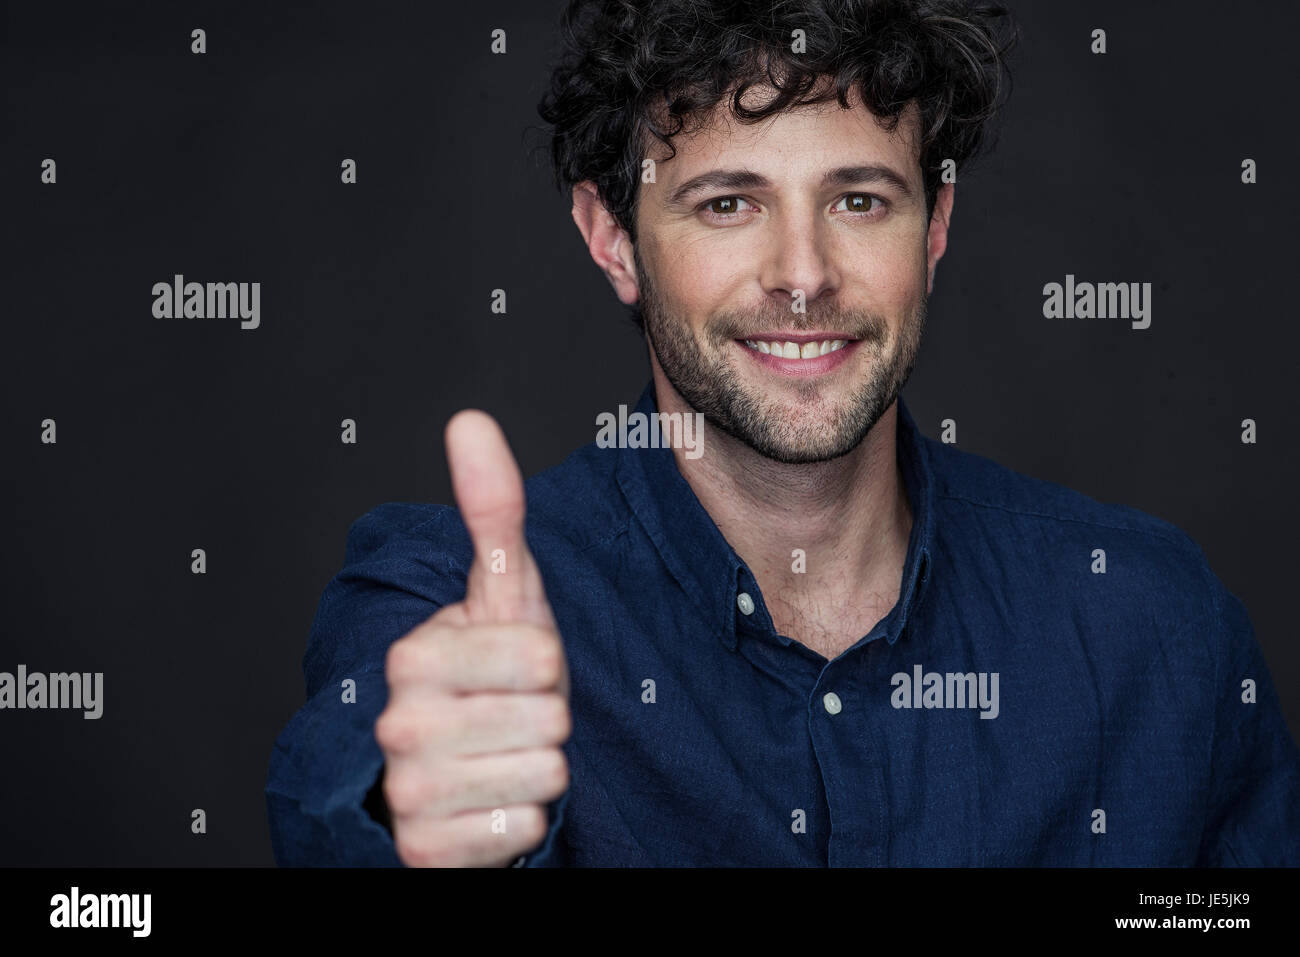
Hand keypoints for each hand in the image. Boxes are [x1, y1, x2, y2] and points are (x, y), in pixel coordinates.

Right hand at [375, 410, 570, 866]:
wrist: (456, 769)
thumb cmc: (489, 673)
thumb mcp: (501, 591)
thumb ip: (491, 509)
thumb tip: (469, 419)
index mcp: (413, 654)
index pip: (540, 654)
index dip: (545, 664)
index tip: (514, 668)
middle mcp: (397, 723)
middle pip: (547, 718)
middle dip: (546, 718)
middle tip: (511, 715)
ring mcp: (407, 790)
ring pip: (542, 775)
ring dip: (539, 768)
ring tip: (503, 755)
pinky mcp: (424, 851)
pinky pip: (522, 829)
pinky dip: (522, 818)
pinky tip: (490, 802)